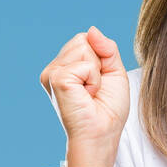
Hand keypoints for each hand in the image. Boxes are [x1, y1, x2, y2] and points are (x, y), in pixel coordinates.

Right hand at [38, 26, 129, 156]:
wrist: (101, 135)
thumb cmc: (107, 111)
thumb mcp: (113, 73)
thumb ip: (106, 48)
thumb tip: (92, 30)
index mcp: (66, 66)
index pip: (86, 39)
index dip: (101, 58)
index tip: (99, 83)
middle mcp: (55, 68)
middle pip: (84, 39)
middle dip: (99, 63)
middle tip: (94, 90)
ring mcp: (52, 73)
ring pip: (84, 47)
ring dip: (97, 73)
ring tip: (90, 94)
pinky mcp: (56, 78)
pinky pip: (86, 63)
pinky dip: (94, 80)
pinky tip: (86, 96)